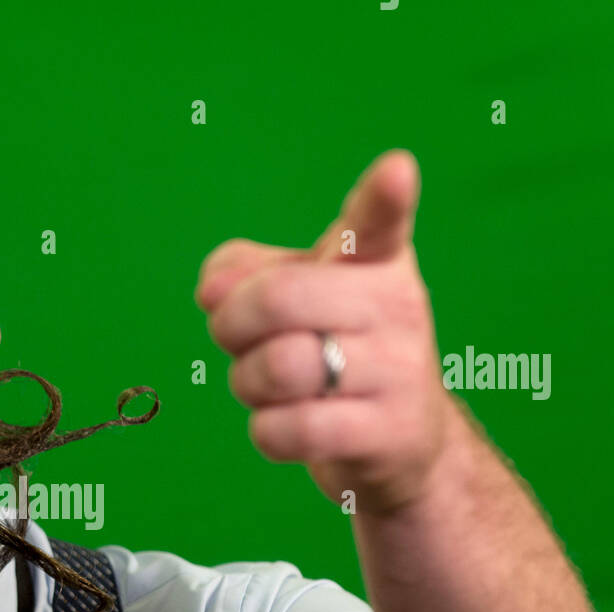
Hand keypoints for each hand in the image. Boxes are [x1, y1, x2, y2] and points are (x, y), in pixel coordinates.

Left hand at [195, 150, 458, 514]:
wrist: (399, 441)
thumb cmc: (331, 349)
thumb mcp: (289, 295)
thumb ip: (242, 272)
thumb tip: (212, 290)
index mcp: (375, 259)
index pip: (380, 222)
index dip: (385, 196)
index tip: (396, 170)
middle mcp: (397, 306)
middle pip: (278, 299)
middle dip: (230, 324)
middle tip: (232, 339)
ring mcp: (400, 371)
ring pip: (279, 367)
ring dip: (245, 383)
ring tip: (266, 387)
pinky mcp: (390, 434)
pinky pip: (291, 429)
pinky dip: (267, 432)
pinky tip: (286, 427)